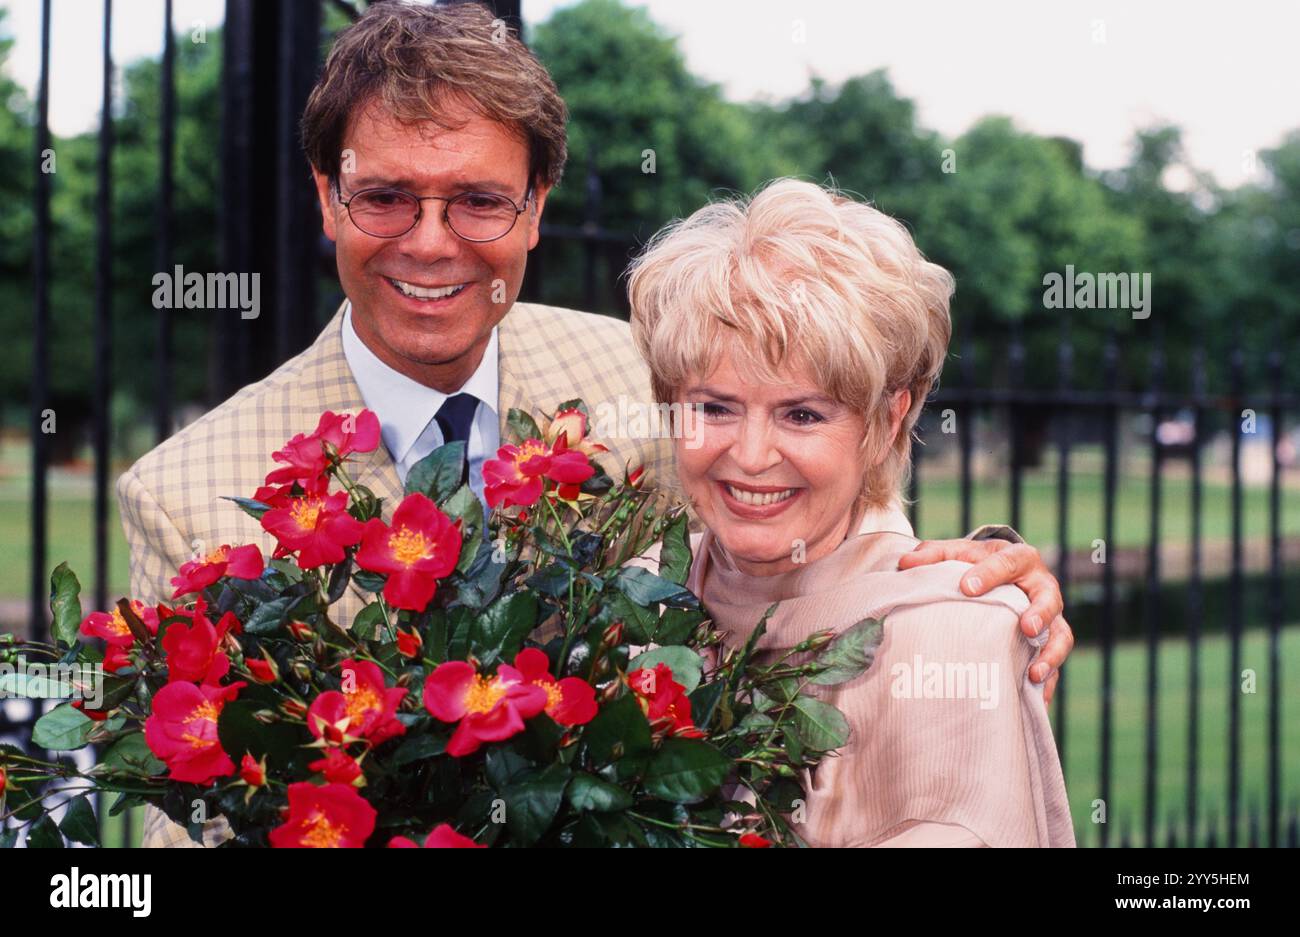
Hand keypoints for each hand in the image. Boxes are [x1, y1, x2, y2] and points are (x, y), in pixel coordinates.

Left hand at [896, 539, 1073, 704]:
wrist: (1004, 572)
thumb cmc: (978, 563)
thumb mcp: (958, 553)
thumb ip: (933, 555)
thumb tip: (903, 564)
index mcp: (1019, 559)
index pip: (1007, 563)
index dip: (989, 574)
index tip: (967, 587)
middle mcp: (1042, 587)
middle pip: (1048, 599)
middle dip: (1040, 613)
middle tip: (1026, 627)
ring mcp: (1050, 616)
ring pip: (1061, 634)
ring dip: (1050, 654)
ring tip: (1034, 673)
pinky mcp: (1051, 641)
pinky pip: (1057, 663)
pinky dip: (1049, 682)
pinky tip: (1037, 699)